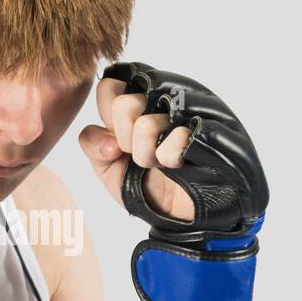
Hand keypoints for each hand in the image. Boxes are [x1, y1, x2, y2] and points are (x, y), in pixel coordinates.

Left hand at [79, 73, 195, 221]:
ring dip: (147, 154)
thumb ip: (93, 143)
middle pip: (124, 105)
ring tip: (161, 162)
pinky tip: (179, 162)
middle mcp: (161, 98)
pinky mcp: (208, 129)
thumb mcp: (107, 167)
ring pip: (146, 124)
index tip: (117, 141)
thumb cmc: (146, 185)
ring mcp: (186, 111)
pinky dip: (170, 158)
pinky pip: (176, 138)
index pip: (109, 86)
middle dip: (126, 141)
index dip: (107, 116)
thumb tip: (107, 141)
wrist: (179, 213)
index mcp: (136, 99)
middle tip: (141, 155)